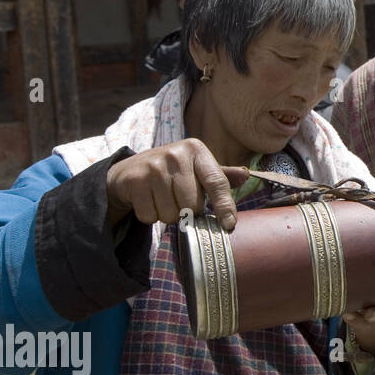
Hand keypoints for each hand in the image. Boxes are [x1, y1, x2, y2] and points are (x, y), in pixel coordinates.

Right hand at [106, 138, 249, 230]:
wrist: (128, 171)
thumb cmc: (172, 173)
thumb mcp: (197, 169)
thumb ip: (220, 176)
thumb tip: (246, 175)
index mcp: (196, 149)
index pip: (217, 182)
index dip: (225, 206)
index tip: (229, 225)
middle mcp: (175, 155)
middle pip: (193, 204)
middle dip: (188, 210)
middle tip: (179, 200)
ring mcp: (153, 166)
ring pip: (172, 213)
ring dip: (168, 214)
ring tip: (163, 199)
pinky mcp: (134, 181)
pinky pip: (150, 216)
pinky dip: (150, 216)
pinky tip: (148, 200)